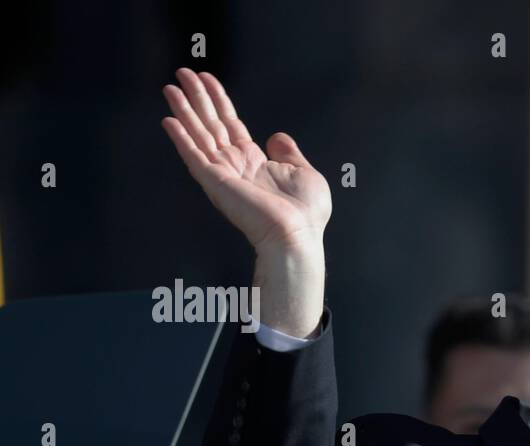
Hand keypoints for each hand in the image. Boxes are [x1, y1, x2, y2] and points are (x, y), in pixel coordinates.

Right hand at [161, 68, 330, 255]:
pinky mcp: (215, 182)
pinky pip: (194, 155)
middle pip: (211, 123)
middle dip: (197, 97)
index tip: (207, 79)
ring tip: (170, 87)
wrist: (297, 235)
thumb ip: (288, 153)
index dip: (218, 101)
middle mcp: (235, 165)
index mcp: (255, 162)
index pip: (231, 124)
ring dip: (184, 110)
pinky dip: (180, 138)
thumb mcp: (304, 173)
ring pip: (198, 134)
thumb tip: (276, 136)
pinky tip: (168, 120)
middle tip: (182, 72)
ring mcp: (223, 173)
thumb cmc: (305, 213)